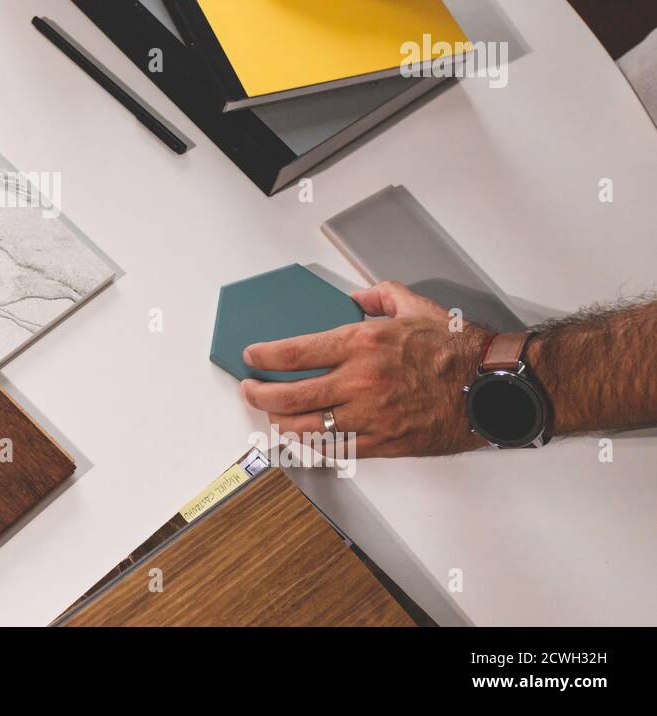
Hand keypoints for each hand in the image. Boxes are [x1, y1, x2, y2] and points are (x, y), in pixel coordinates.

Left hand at [239, 281, 487, 457]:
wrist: (494, 386)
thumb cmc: (459, 349)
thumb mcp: (415, 305)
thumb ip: (379, 295)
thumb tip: (356, 297)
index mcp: (362, 343)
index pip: (293, 353)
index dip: (263, 357)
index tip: (251, 357)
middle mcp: (360, 381)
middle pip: (289, 396)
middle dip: (259, 395)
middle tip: (250, 390)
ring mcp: (371, 416)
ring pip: (307, 429)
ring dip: (280, 424)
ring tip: (272, 416)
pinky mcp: (386, 443)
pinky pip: (337, 450)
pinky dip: (314, 445)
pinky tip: (305, 438)